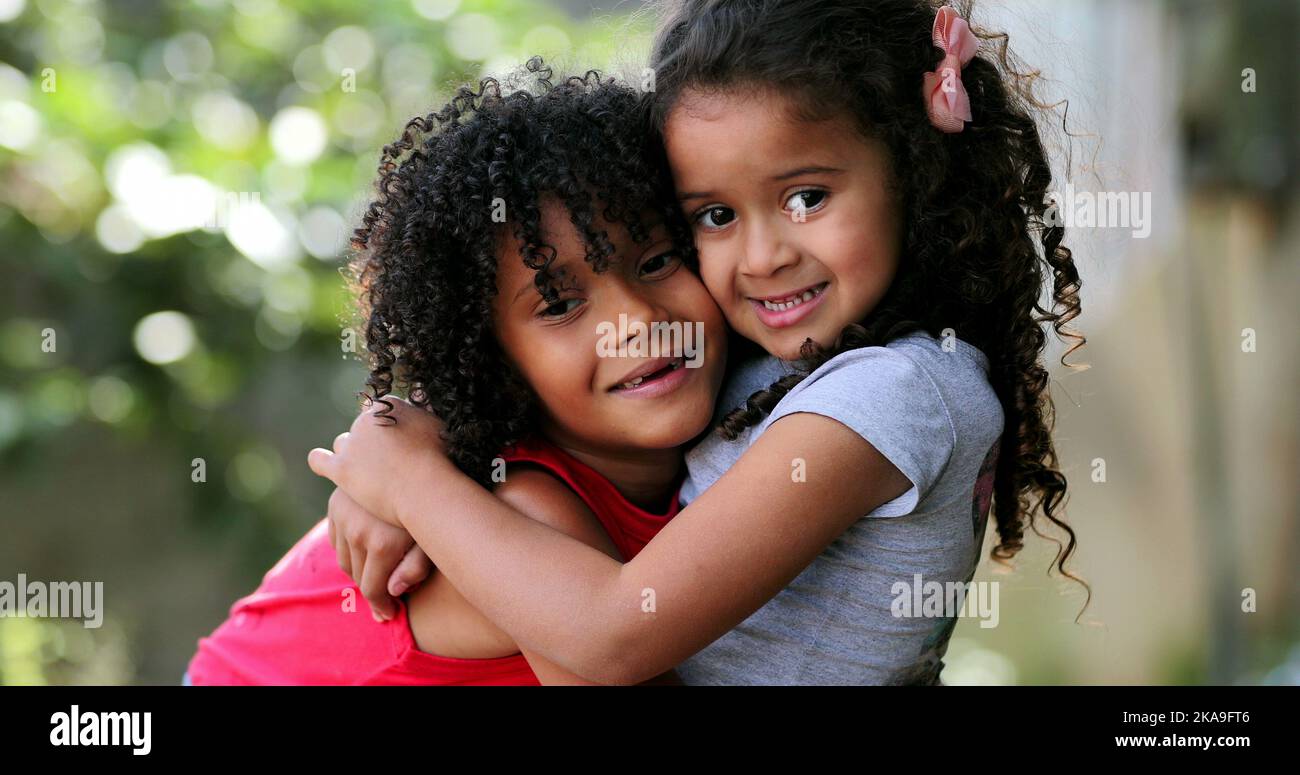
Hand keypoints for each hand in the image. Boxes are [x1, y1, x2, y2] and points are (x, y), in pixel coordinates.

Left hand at [308, 395, 447, 526]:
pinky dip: (320, 461)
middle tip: (390, 465)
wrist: (427, 487)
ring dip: (352, 455)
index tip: (398, 444)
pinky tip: (325, 464)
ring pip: (344, 444)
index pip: (376, 411)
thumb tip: (419, 393)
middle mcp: (364, 420)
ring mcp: (351, 444)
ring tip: (370, 473)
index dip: (386, 429)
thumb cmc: (440, 458)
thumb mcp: (436, 425)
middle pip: (361, 430)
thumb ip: (422, 410)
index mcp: (386, 405)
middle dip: (372, 444)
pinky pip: (319, 460)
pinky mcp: (341, 469)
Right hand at [326, 487, 434, 620]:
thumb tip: (393, 592)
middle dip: (371, 591)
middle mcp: (357, 531)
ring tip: (376, 574)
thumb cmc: (432, 506)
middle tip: (384, 600)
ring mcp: (343, 516)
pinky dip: (347, 550)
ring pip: (343, 560)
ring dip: (358, 571)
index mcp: (381, 544)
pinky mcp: (336, 504)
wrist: (416, 463)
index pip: (373, 590)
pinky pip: (336, 540)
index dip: (381, 607)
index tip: (389, 615)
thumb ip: (415, 569)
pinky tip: (364, 551)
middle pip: (357, 577)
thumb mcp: (430, 539)